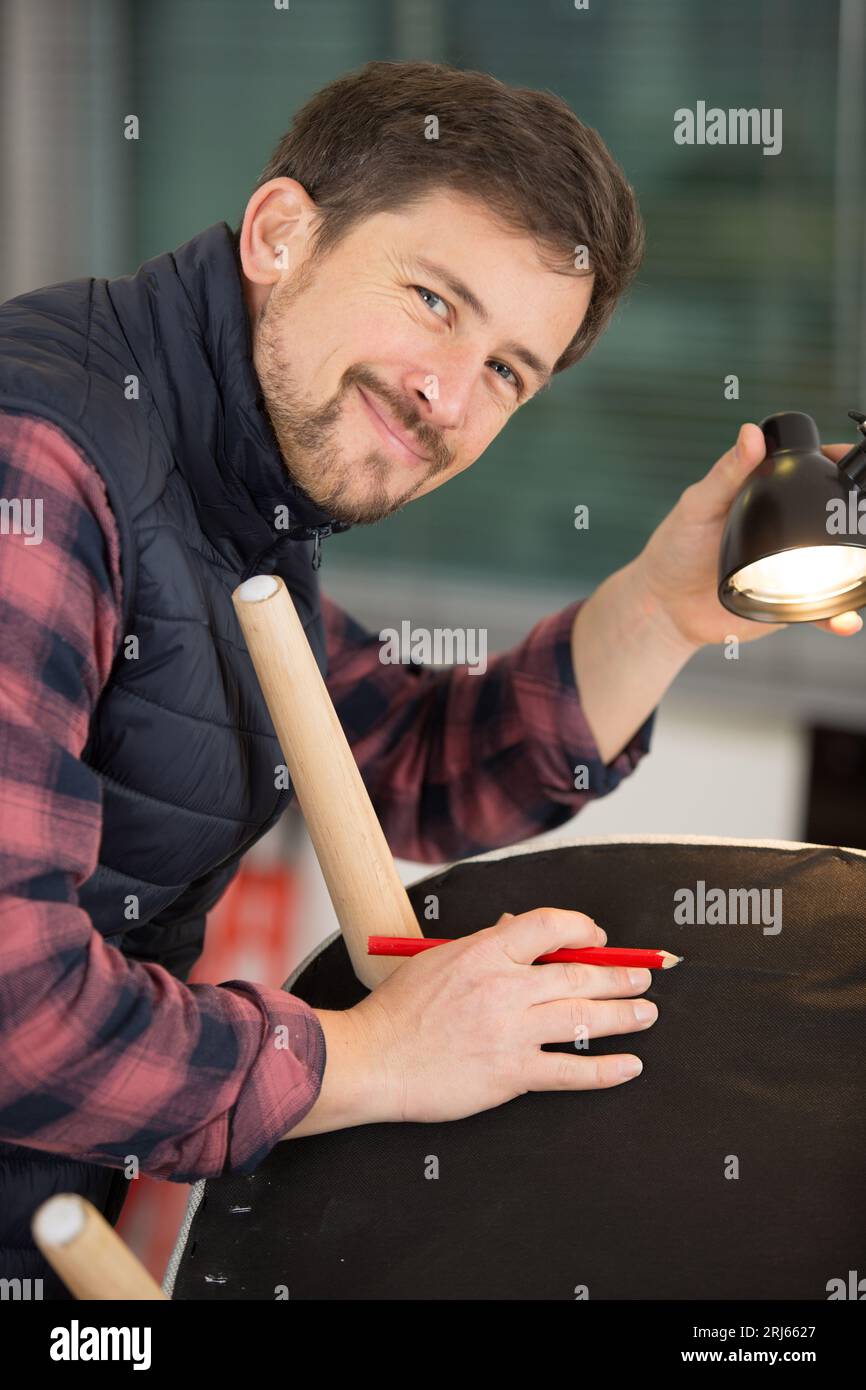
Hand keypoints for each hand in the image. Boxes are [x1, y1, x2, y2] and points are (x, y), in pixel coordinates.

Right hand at [285, 909, 656, 1135]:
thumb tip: (514, 926)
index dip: (583, 929)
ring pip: (582, 1019)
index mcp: (484, 952)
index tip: (599, 938)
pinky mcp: (511, 1074)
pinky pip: (570, 1071)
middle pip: (578, 975)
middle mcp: (504, 988)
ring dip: (622, 1015)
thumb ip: (482, 944)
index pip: (548, 926)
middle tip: (642, 977)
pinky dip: (605, 1070)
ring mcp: (510, 1032)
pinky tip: (629, 1066)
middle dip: (619, 975)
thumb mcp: (437, 960)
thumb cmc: (397, 1010)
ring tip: (646, 1013)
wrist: (373, 1060)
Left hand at [633, 423, 863, 650]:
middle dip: (856, 510)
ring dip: (857, 562)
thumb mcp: (697, 506)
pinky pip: (819, 610)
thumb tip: (750, 433)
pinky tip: (846, 620)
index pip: (809, 471)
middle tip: (864, 509)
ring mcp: (791, 565)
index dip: (833, 462)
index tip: (849, 457)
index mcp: (766, 496)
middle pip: (831, 513)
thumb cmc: (674, 549)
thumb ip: (726, 474)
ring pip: (836, 562)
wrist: (664, 607)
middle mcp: (785, 528)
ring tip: (864, 562)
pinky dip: (837, 616)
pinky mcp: (788, 602)